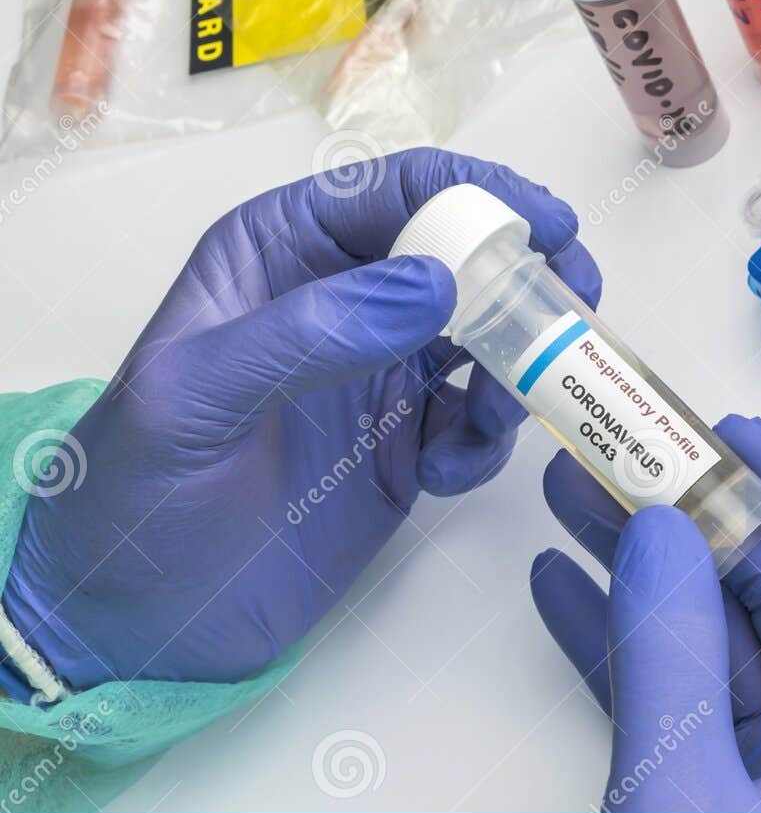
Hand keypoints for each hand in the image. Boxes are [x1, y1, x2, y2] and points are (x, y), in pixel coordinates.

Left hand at [4, 148, 598, 688]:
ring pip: (488, 335)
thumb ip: (307, 333)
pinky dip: (486, 441)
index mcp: (279, 256)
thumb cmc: (133, 495)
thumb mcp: (193, 396)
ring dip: (517, 366)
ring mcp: (380, 373)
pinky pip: (479, 419)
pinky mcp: (407, 444)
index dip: (478, 195)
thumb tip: (434, 286)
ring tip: (493, 416)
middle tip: (575, 302)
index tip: (546, 225)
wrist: (138, 620)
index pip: (392, 193)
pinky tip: (443, 474)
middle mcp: (342, 301)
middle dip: (527, 273)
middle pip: (463, 254)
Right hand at [531, 416, 760, 812]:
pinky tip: (562, 588)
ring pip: (721, 640)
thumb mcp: (687, 803)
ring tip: (571, 495)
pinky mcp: (720, 808)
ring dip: (643, 571)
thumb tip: (657, 529)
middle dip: (696, 517)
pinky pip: (677, 703)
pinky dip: (619, 650)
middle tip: (621, 455)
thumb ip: (670, 662)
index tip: (729, 435)